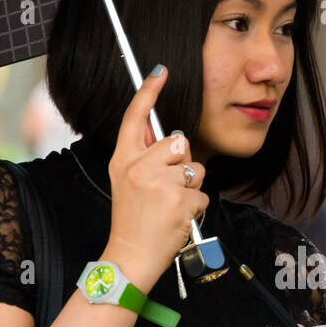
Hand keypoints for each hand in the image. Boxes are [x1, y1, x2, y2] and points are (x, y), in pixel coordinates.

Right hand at [104, 65, 207, 286]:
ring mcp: (160, 184)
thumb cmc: (132, 219)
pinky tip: (177, 217)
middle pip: (178, 142)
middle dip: (182, 162)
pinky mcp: (179, 201)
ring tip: (171, 204)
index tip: (160, 71)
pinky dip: (195, 206)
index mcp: (123, 159)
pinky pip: (202, 193)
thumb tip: (167, 135)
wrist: (131, 255)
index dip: (149, 92)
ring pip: (195, 168)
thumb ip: (144, 156)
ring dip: (191, 186)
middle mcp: (139, 168)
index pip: (136, 118)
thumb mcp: (126, 181)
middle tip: (166, 186)